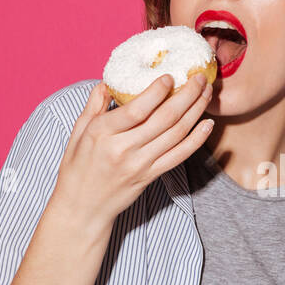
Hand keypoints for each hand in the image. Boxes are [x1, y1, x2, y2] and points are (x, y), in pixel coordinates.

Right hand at [49, 73, 213, 234]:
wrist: (82, 208)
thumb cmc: (77, 168)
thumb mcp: (77, 133)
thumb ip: (93, 105)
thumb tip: (107, 81)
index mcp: (102, 133)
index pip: (136, 109)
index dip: (157, 91)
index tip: (170, 76)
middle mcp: (123, 149)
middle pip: (164, 119)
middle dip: (187, 95)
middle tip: (199, 78)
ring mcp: (140, 164)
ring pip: (176, 134)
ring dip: (196, 112)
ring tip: (207, 94)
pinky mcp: (150, 176)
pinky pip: (179, 156)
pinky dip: (196, 140)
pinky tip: (207, 125)